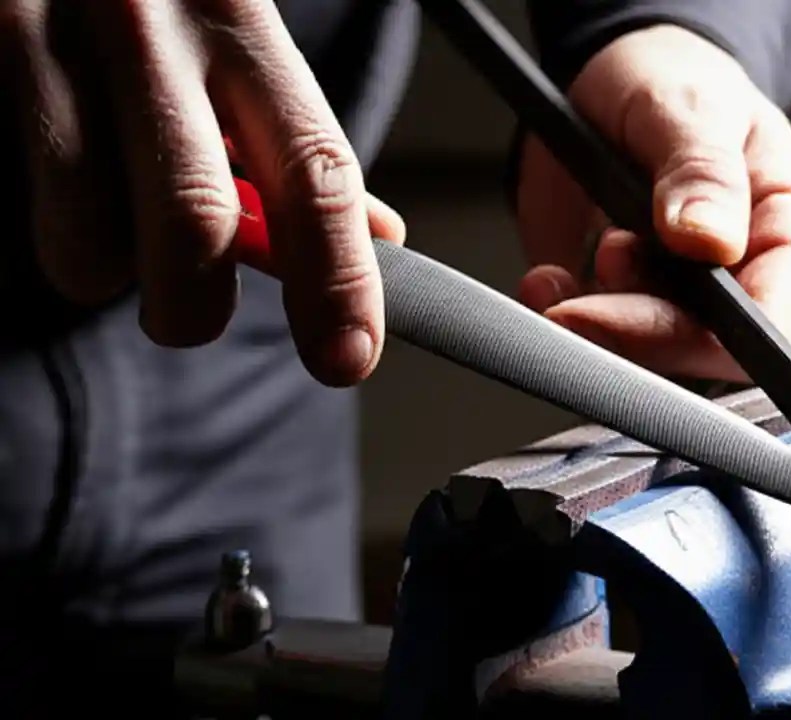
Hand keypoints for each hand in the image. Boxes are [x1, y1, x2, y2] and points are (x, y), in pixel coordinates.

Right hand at [2, 1, 404, 386]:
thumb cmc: (156, 0)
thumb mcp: (237, 48)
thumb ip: (293, 144)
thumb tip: (377, 239)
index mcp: (240, 23)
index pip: (314, 172)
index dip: (338, 280)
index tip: (347, 357)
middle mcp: (150, 27)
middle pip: (194, 220)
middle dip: (195, 307)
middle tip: (190, 316)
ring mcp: (48, 40)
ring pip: (84, 233)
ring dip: (101, 267)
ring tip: (104, 222)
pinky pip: (17, 200)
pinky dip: (51, 224)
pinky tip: (60, 174)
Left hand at [515, 25, 790, 381]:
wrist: (619, 80)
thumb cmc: (679, 82)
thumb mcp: (692, 107)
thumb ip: (703, 171)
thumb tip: (711, 241)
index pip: (771, 322)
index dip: (704, 337)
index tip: (631, 314)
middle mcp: (748, 281)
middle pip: (702, 350)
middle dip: (631, 332)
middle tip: (572, 306)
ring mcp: (688, 300)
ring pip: (646, 357)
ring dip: (594, 319)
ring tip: (578, 258)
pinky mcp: (632, 308)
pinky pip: (597, 339)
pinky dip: (561, 312)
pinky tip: (548, 277)